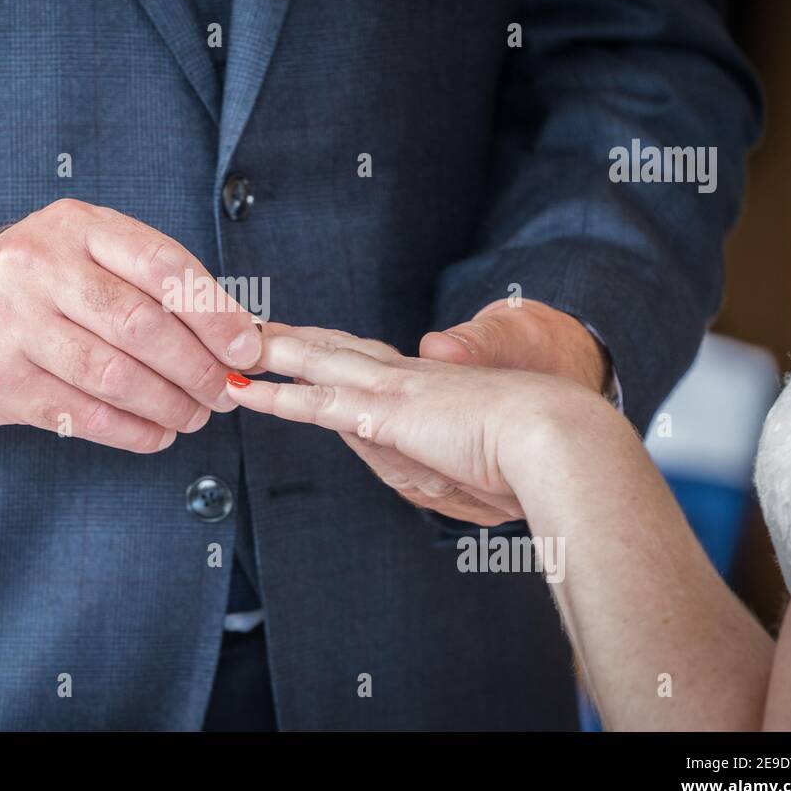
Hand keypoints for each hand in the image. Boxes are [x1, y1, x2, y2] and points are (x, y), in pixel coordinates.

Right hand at [0, 198, 261, 452]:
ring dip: (169, 404)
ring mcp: (13, 325)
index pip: (161, 265)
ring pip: (114, 376)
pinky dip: (132, 432)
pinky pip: (83, 414)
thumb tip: (234, 333)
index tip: (245, 347)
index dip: (213, 311)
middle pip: (141, 325)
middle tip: (224, 392)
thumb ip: (149, 280)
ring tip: (195, 416)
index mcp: (74, 226)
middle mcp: (39, 268)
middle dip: (197, 367)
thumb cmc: (33, 288)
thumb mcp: (81, 254)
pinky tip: (157, 434)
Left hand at [226, 323, 614, 514]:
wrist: (555, 440)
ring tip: (235, 345)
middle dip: (294, 337)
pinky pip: (317, 403)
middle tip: (255, 327)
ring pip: (317, 362)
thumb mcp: (471, 463)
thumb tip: (399, 460)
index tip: (309, 341)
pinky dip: (278, 399)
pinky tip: (248, 394)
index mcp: (431, 384)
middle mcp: (406, 376)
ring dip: (273, 354)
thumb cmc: (530, 457)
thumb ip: (432, 459)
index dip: (335, 349)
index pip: (369, 361)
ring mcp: (392, 390)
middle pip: (336, 347)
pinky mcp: (383, 413)